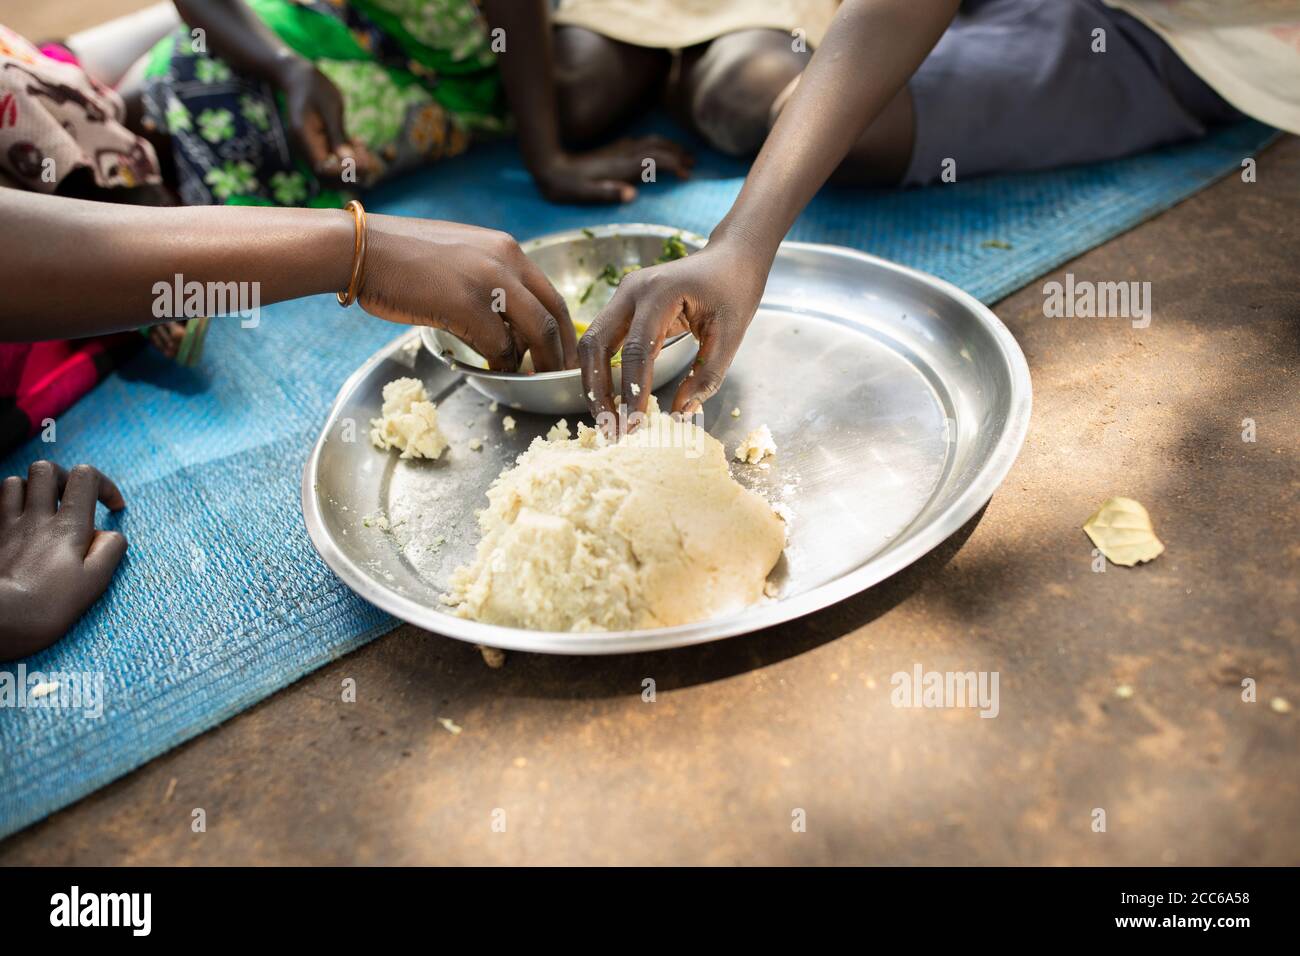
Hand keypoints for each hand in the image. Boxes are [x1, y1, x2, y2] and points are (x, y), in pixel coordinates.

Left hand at [0, 462, 127, 660]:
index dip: (104, 485)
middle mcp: (36, 518)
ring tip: (43, 509)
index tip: (113, 509)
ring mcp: (8, 525)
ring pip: (15, 482)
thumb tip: (112, 534)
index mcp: (68, 526)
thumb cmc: (46, 606)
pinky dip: (8, 505)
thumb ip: (110, 550)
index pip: (85, 477)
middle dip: (65, 478)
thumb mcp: (93, 583)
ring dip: (31, 489)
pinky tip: (18, 522)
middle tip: (73, 501)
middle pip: (46, 470)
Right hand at [275, 57, 374, 184]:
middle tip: (370, 160)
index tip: (364, 162)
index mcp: (304, 139)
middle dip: (351, 175)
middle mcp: (306, 149)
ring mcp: (312, 148)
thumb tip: (347, 162)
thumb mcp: (330, 108)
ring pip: (333, 171)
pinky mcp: (320, 145)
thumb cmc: (314, 87)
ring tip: (365, 148)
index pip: (322, 170)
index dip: (344, 172)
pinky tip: (358, 141)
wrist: (298, 77)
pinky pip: (336, 160)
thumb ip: (337, 135)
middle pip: (327, 178)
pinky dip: (350, 156)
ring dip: (353, 167)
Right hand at [359, 216, 577, 371]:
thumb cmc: (401, 259)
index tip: (563, 354)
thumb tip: (508, 327)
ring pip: (536, 334)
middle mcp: (507, 261)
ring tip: (526, 378)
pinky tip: (492, 369)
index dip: (563, 330)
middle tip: (559, 377)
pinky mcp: (470, 307)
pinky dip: (501, 364)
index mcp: (507, 249)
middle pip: (554, 317)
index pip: (551, 294)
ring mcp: (491, 283)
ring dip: (534, 362)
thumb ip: (490, 283)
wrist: (361, 250)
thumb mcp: (461, 258)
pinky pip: (501, 347)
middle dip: (560, 353)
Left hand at [532, 136, 693, 203]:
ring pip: (651, 142)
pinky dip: (656, 145)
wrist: (551, 167)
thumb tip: (631, 193)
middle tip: (694, 162)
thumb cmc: (568, 186)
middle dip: (677, 153)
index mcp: (621, 166)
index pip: (655, 160)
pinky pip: (642, 143)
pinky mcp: (613, 150)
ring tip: (683, 155)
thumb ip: (608, 193)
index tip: (686, 175)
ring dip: (669, 147)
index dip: (673, 165)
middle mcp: (623, 154)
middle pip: (658, 147)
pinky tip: (658, 151)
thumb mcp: (586, 194)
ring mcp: (619, 150)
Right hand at [579, 238, 767, 424]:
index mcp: (660, 293)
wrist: (732, 256)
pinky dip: (602, 369)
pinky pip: (602, 339)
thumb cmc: (734, 289)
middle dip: (597, 390)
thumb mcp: (731, 336)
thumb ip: (706, 376)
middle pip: (597, 345)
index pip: (637, 350)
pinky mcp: (623, 304)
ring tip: (606, 416)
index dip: (633, 391)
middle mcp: (632, 290)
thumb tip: (680, 413)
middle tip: (608, 426)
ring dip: (593, 382)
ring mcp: (623, 295)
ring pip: (591, 343)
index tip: (634, 425)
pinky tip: (611, 395)